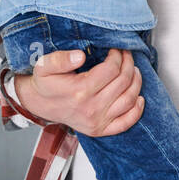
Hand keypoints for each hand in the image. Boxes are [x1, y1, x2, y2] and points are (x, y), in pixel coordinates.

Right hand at [12, 47, 142, 136]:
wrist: (38, 104)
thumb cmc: (45, 84)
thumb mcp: (45, 66)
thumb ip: (61, 59)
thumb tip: (80, 56)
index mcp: (80, 91)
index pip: (111, 69)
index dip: (117, 56)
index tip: (116, 49)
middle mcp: (91, 108)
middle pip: (123, 82)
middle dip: (128, 64)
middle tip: (126, 55)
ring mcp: (97, 121)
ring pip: (129, 99)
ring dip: (136, 82)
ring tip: (134, 70)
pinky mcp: (100, 130)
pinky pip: (126, 123)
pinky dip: (137, 110)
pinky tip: (140, 98)